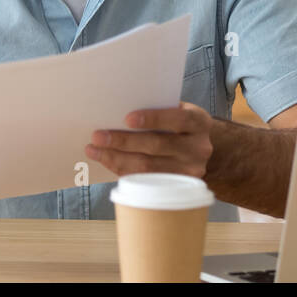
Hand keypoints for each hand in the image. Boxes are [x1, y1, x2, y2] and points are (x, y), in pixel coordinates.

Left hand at [85, 102, 213, 178]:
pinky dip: (123, 170)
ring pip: (148, 167)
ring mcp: (190, 170)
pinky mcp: (177, 187)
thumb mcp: (178, 111)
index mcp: (199, 122)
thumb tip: (118, 109)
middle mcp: (198, 148)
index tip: (127, 118)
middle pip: (158, 145)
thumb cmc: (180, 125)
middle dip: (124, 141)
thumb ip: (158, 109)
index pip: (178, 119)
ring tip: (95, 150)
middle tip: (98, 136)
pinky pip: (145, 180)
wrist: (202, 150)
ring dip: (117, 158)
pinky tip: (107, 161)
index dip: (153, 118)